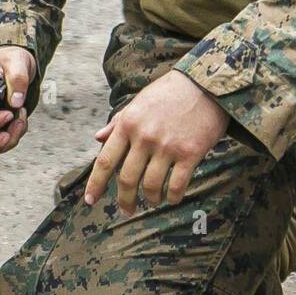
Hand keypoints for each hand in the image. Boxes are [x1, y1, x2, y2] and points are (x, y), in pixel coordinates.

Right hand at [0, 45, 35, 157]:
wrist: (13, 62)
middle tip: (17, 124)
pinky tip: (20, 120)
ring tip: (21, 120)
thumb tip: (16, 101)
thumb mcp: (15, 61)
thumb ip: (17, 78)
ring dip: (9, 138)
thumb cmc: (8, 59)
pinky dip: (12, 136)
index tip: (8, 115)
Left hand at [85, 69, 227, 215]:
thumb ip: (118, 122)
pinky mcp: (190, 153)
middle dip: (125, 200)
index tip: (90, 200)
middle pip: (127, 180)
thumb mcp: (139, 102)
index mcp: (128, 124)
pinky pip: (177, 185)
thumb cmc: (170, 92)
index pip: (105, 161)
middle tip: (127, 210)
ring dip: (151, 199)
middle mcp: (144, 137)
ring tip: (153, 201)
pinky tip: (172, 197)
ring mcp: (167, 146)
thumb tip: (98, 137)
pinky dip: (172, 196)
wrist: (206, 84)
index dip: (96, 184)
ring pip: (151, 186)